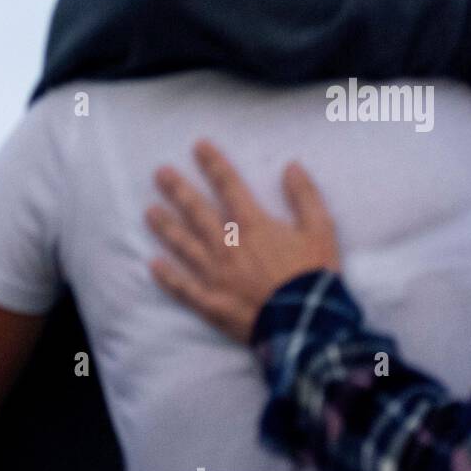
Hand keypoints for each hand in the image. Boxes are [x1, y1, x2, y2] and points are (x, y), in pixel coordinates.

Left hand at [147, 140, 340, 343]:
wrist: (307, 324)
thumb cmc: (315, 276)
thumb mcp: (321, 230)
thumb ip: (305, 196)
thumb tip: (291, 166)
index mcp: (254, 226)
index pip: (229, 186)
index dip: (213, 164)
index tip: (198, 146)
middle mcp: (228, 246)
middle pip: (197, 212)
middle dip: (178, 190)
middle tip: (159, 173)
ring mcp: (215, 275)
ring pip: (184, 245)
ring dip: (165, 227)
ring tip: (149, 211)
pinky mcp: (211, 303)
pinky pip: (183, 288)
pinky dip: (167, 276)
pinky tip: (152, 265)